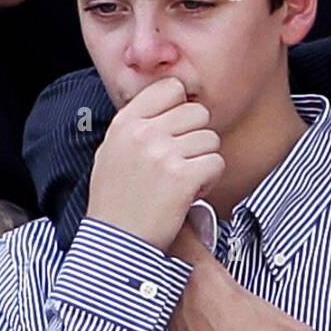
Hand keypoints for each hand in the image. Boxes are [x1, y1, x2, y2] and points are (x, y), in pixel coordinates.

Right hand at [87, 76, 222, 252]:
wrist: (116, 242)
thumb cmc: (117, 201)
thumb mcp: (113, 152)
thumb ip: (138, 125)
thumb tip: (173, 100)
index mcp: (125, 123)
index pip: (171, 88)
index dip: (181, 108)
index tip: (177, 131)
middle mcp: (143, 133)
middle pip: (198, 112)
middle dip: (196, 138)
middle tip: (181, 162)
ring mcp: (163, 154)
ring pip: (211, 139)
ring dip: (203, 161)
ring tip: (182, 181)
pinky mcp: (183, 177)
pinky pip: (217, 163)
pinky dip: (210, 180)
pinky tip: (190, 193)